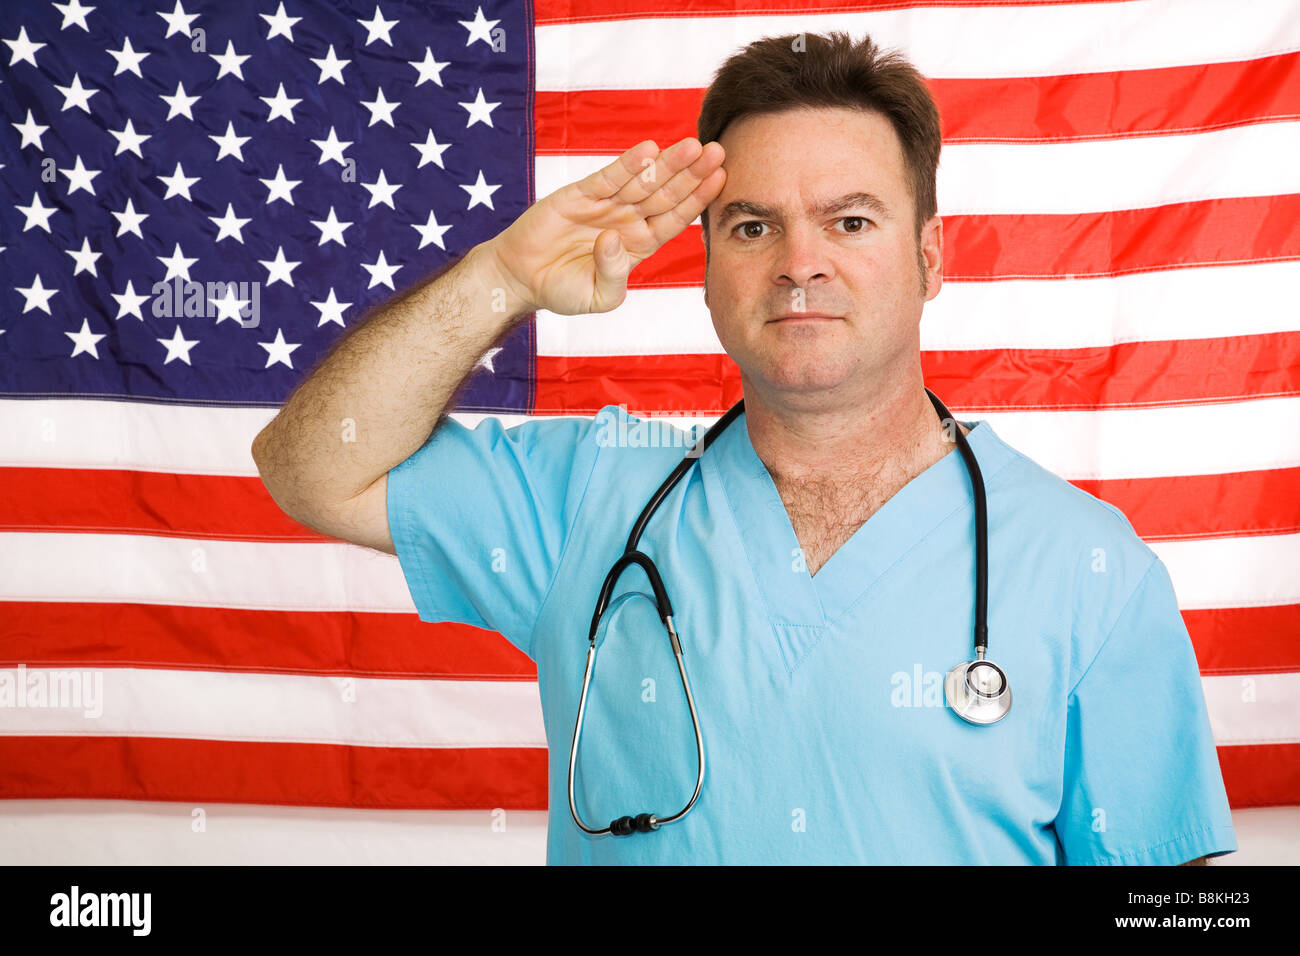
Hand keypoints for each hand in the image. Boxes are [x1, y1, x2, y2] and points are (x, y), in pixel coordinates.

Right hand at [482, 137, 725, 315]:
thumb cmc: (562, 290)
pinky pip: (608, 176)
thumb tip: (614, 239)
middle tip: (717, 150)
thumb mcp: (597, 297)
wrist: (521, 278)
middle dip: (692, 173)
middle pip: (666, 193)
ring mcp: (606, 204)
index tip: (722, 178)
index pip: (676, 218)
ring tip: (692, 145)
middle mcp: (628, 219)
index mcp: (640, 244)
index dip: (698, 198)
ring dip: (667, 163)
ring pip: (643, 180)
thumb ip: (613, 275)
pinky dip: (628, 164)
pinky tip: (648, 150)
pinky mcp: (580, 193)